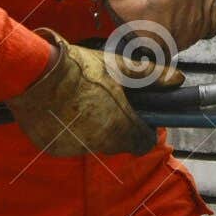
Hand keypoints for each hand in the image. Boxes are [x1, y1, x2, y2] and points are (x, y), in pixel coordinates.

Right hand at [7, 30, 181, 156]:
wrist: (36, 73)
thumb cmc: (81, 68)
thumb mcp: (119, 67)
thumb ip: (151, 76)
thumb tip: (179, 79)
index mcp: (119, 126)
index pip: (142, 142)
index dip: (144, 130)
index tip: (139, 118)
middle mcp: (99, 143)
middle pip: (116, 142)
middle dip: (117, 127)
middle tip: (108, 102)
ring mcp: (75, 147)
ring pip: (92, 143)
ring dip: (92, 129)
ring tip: (84, 102)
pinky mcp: (54, 148)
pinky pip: (69, 143)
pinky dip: (70, 131)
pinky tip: (65, 110)